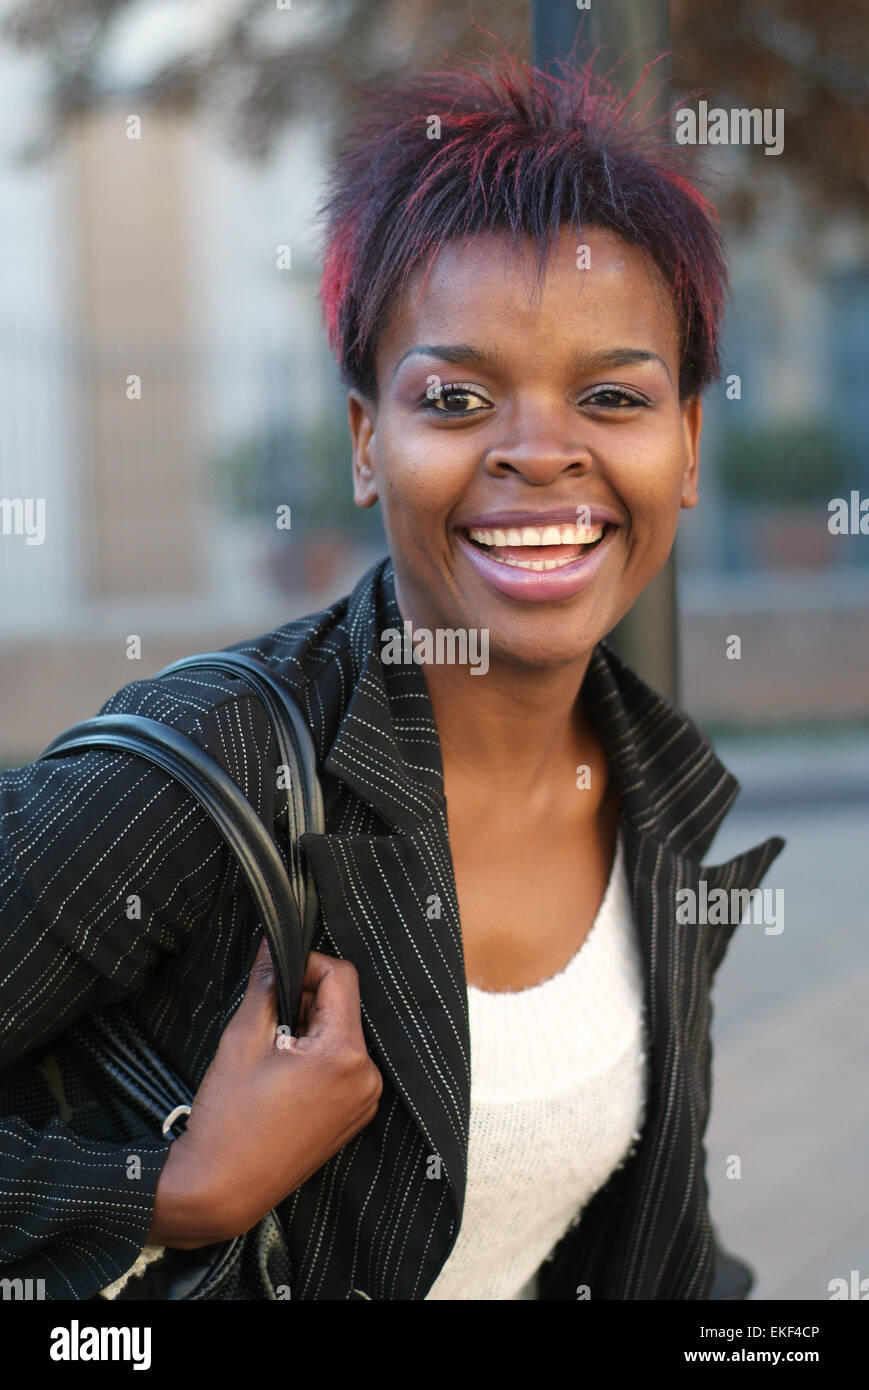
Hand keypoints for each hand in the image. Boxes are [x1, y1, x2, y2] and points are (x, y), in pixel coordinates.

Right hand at [147, 937, 382, 1247]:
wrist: (220, 1190)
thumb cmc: (228, 1119)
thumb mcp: (242, 1040)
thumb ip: (265, 985)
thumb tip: (272, 945)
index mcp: (346, 1054)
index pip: (341, 978)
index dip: (307, 964)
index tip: (275, 974)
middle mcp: (367, 1077)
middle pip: (343, 1006)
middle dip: (304, 1000)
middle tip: (264, 1017)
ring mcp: (363, 1101)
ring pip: (341, 1034)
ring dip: (308, 1028)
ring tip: (269, 1051)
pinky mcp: (353, 1117)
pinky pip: (342, 1065)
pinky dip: (316, 1056)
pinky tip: (281, 1074)